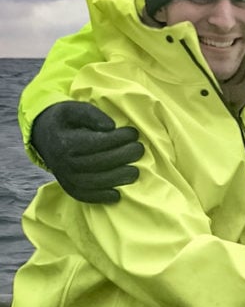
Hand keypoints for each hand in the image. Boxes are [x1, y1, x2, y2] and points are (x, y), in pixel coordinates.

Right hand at [30, 101, 144, 203]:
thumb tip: (111, 126)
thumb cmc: (65, 121)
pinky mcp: (69, 187)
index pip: (95, 143)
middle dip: (122, 157)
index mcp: (65, 142)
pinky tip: (117, 195)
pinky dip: (101, 197)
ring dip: (116, 179)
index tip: (133, 133)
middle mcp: (64, 162)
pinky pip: (85, 196)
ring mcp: (65, 177)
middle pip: (98, 163)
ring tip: (135, 172)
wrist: (44, 137)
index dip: (117, 139)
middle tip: (139, 150)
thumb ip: (91, 114)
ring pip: (93, 182)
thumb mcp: (72, 109)